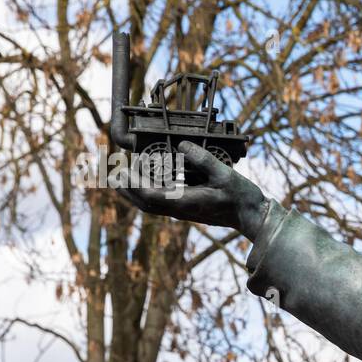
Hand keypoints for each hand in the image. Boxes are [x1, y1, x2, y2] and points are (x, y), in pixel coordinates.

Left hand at [110, 139, 268, 239]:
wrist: (250, 216)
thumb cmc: (241, 197)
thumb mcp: (226, 175)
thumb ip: (204, 159)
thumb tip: (182, 145)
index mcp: (186, 202)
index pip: (151, 196)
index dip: (133, 183)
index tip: (121, 170)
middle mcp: (180, 209)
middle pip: (144, 203)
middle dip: (126, 189)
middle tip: (110, 172)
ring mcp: (182, 210)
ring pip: (150, 204)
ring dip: (133, 191)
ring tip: (119, 176)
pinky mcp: (185, 208)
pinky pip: (159, 201)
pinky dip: (146, 190)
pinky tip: (144, 178)